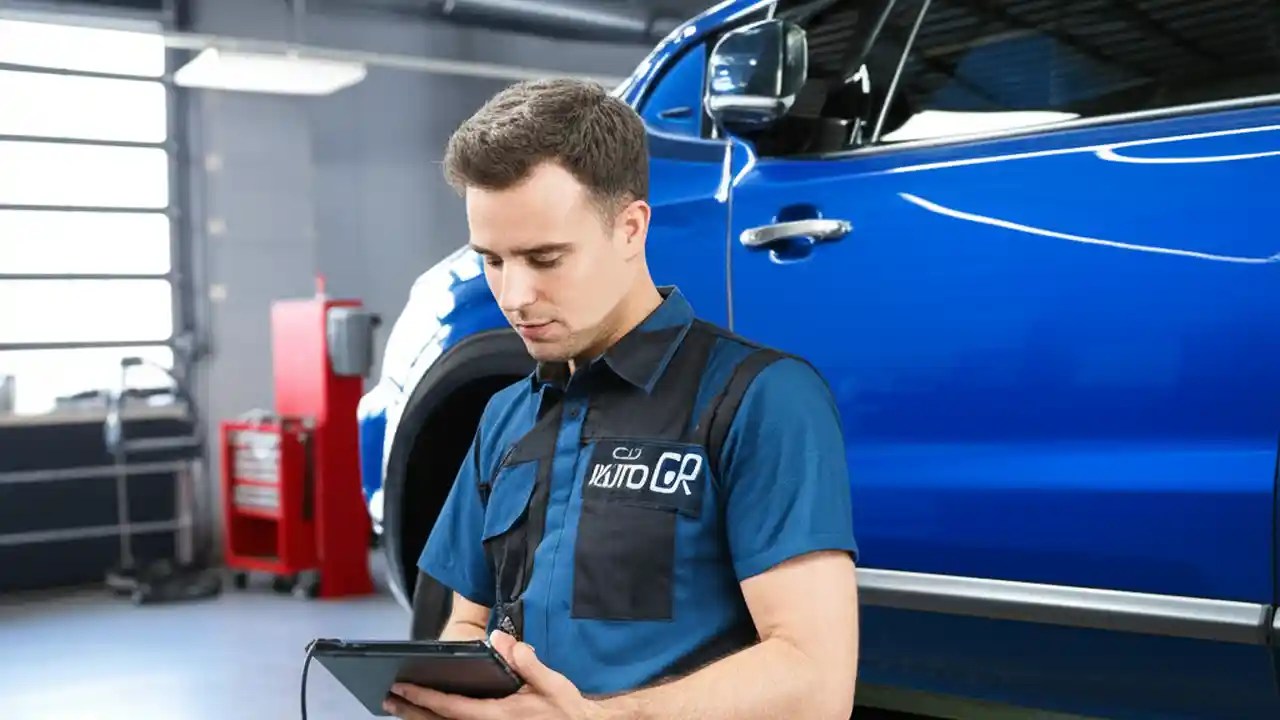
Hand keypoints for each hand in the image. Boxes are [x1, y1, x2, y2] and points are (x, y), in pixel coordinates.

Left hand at [383, 630, 604, 719]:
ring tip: (398, 706)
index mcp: (499, 715)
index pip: (453, 707)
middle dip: (412, 711)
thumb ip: (526, 662)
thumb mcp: (551, 683)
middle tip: (388, 698)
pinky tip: (427, 715)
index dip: (426, 699)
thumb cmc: (565, 709)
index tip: (403, 688)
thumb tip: (500, 640)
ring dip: (421, 718)